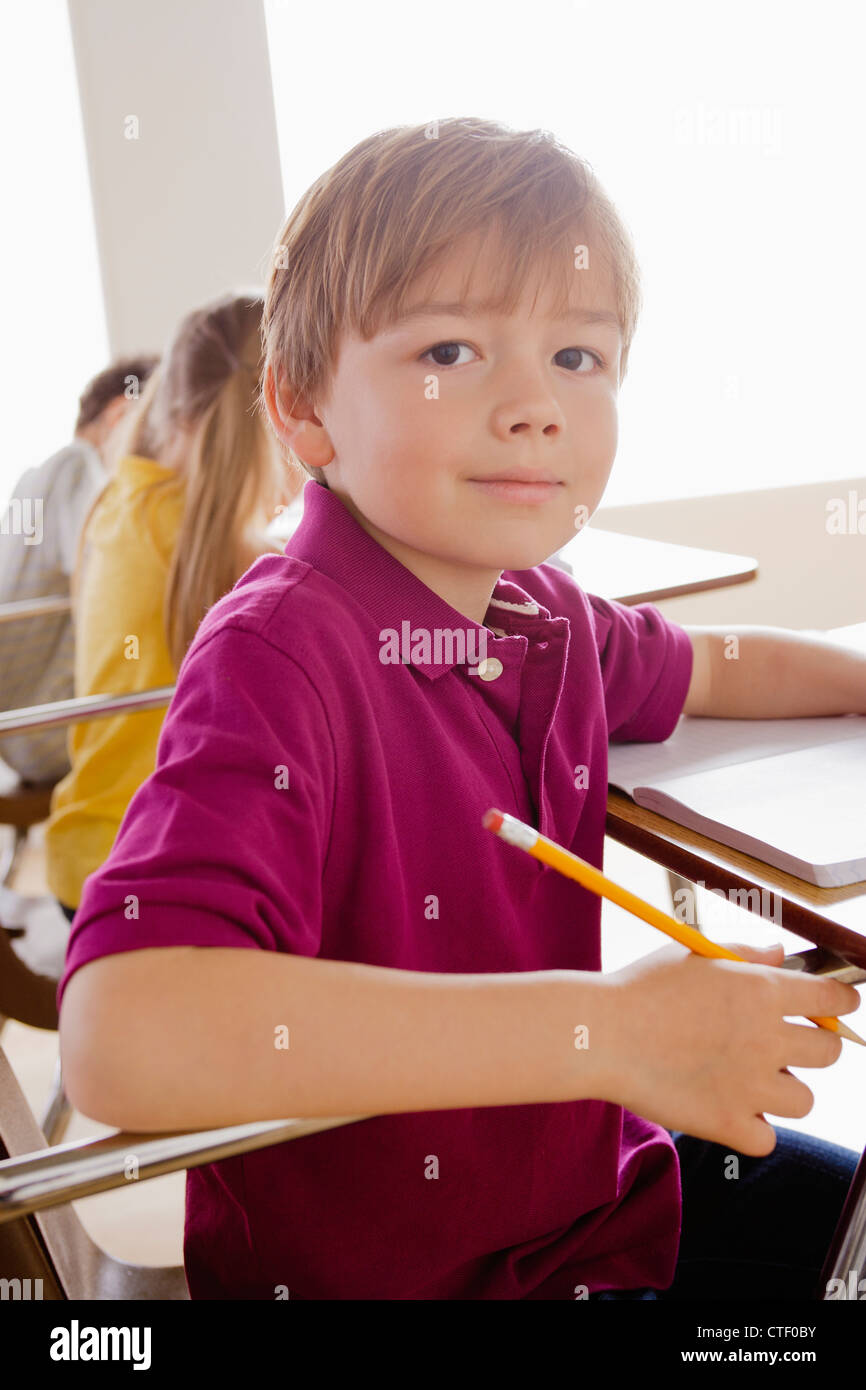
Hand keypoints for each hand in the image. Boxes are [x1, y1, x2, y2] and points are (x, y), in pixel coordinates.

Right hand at [596, 939, 859, 1155]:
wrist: (600, 1034)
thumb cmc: (639, 988)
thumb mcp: (692, 954)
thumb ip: (743, 954)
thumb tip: (779, 956)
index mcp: (761, 991)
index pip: (832, 998)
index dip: (840, 1001)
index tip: (835, 1006)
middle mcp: (766, 1038)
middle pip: (830, 1052)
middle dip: (815, 1045)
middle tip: (785, 1045)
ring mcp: (750, 1085)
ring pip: (806, 1100)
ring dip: (784, 1090)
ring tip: (751, 1080)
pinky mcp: (729, 1124)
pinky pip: (767, 1139)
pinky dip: (753, 1129)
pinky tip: (730, 1109)